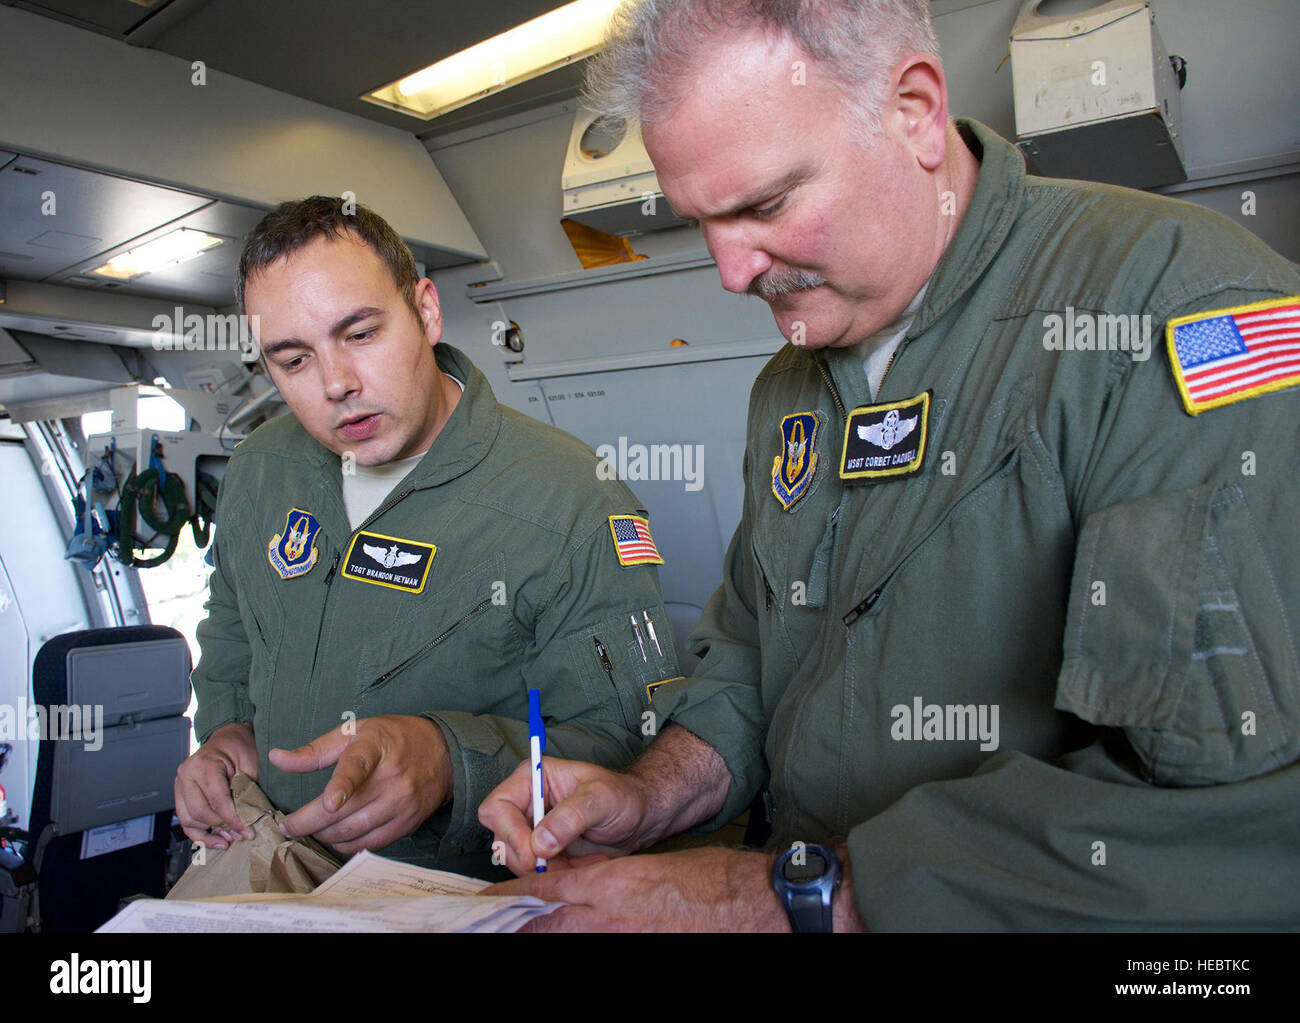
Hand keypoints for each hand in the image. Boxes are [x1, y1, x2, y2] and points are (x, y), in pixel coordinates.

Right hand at [174, 721, 258, 847]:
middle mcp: (186, 775)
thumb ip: (249, 788)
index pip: (216, 799)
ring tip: (231, 839)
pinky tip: (215, 841)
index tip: (247, 829)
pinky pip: (186, 821)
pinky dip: (199, 835)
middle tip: (242, 835)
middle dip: (223, 827)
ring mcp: (180, 786)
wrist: (228, 738)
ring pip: (190, 820)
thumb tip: (251, 817)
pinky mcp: (181, 796)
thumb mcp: (251, 761)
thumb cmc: (239, 746)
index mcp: (203, 764)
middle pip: (200, 812)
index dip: (232, 818)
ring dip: (211, 833)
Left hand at [271, 714, 451, 853]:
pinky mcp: (408, 823)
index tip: (330, 802)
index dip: (343, 786)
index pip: (358, 767)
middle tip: (288, 825)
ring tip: (310, 829)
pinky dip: (347, 845)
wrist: (443, 752)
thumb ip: (314, 750)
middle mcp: (392, 776)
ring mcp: (402, 802)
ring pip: (355, 831)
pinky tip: (336, 837)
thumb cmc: (392, 738)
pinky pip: (370, 844)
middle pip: (346, 810)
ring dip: (325, 835)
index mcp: (375, 746)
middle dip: (308, 823)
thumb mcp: (355, 731)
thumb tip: (276, 758)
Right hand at [477, 755, 648, 875]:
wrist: (640, 816)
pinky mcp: (543, 851)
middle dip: (529, 858)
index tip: (535, 855)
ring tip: (584, 862)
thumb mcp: (601, 799)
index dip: (511, 833)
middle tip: (563, 865)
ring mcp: (532, 828)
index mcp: (532, 778)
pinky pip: (536, 871)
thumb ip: (571, 817)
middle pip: (502, 838)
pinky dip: (558, 875)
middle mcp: (526, 803)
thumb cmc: (623, 796)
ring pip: (517, 860)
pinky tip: (585, 865)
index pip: (498, 807)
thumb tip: (539, 843)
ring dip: (548, 869)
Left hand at [485, 847, 790, 931]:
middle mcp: (613, 914)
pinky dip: (577, 940)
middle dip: (517, 922)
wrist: (747, 904)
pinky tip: (564, 936)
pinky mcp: (637, 946)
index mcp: (613, 882)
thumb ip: (603, 876)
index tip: (486, 901)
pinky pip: (596, 946)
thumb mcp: (644, 867)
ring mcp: (624, 937)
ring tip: (518, 929)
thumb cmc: (703, 879)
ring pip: (568, 937)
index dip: (514, 896)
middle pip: (548, 921)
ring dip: (545, 931)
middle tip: (487, 922)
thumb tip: (569, 883)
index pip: (549, 889)